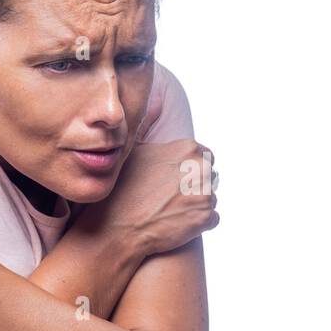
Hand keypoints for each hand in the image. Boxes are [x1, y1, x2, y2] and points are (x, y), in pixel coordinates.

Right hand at [72, 138, 219, 257]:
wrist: (117, 227)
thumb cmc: (123, 189)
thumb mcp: (135, 150)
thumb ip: (152, 128)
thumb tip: (155, 103)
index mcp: (188, 148)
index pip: (203, 156)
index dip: (188, 169)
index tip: (173, 180)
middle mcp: (201, 168)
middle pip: (208, 176)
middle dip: (194, 185)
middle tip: (170, 197)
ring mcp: (205, 193)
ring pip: (209, 198)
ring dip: (195, 205)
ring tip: (171, 210)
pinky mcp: (205, 218)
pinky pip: (212, 219)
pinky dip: (198, 224)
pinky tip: (177, 224)